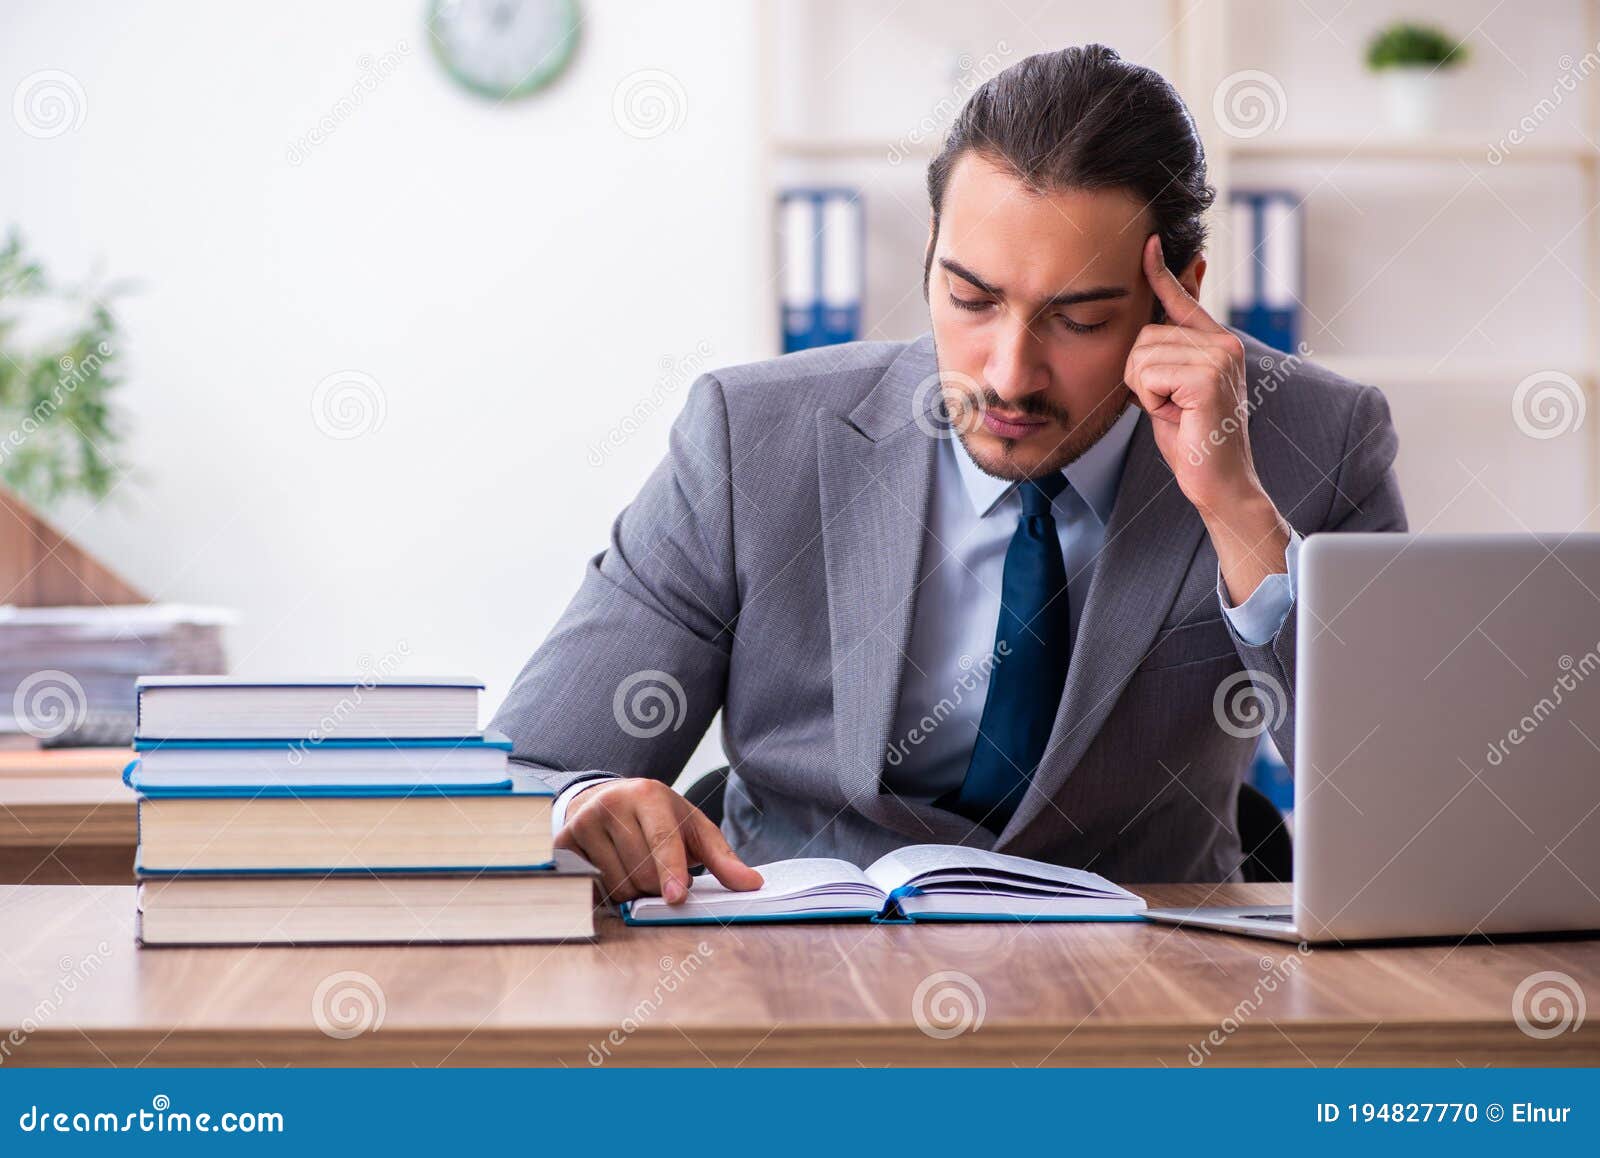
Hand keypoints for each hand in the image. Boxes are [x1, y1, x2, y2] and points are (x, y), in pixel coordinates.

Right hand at [557, 778, 763, 904]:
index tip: (677, 896)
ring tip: (636, 866)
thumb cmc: (658, 818)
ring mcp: (584, 822)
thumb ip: (722, 858)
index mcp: (648, 794)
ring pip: (618, 883)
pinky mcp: (564, 842)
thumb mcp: (692, 828)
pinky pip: (594, 886)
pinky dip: (610, 889)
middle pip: (643, 870)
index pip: (662, 838)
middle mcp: (612, 804)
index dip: (671, 870)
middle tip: (660, 871)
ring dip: (635, 890)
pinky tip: (613, 867)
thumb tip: (752, 884)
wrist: (605, 798)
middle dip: (658, 884)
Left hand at [1125, 233, 1289, 603]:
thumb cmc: (1193, 438)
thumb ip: (1165, 355)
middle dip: (1140, 376)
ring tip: (1175, 411)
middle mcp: (1224, 342)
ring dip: (1144, 391)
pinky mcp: (1209, 377)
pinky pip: (1147, 375)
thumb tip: (1150, 328)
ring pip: (1141, 355)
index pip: (1182, 298)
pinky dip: (1150, 402)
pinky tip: (1177, 416)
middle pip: (1144, 334)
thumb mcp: (1172, 390)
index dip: (1162, 272)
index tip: (1147, 243)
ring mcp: (1220, 357)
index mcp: (1216, 342)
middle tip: (1170, 405)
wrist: (1218, 482)